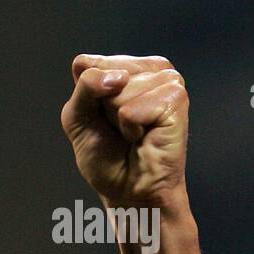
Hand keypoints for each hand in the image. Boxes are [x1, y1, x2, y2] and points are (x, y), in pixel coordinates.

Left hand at [61, 54, 189, 210]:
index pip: (85, 64)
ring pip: (119, 88)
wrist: (128, 190)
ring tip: (133, 133)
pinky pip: (131, 109)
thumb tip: (117, 77)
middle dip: (100, 109)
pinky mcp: (176, 97)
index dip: (83, 99)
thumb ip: (85, 87)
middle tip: (118, 129)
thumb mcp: (78, 118)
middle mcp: (147, 69)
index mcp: (124, 68)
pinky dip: (130, 128)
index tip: (98, 118)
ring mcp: (166, 80)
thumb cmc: (106, 158)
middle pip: (103, 74)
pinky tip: (144, 136)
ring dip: (118, 120)